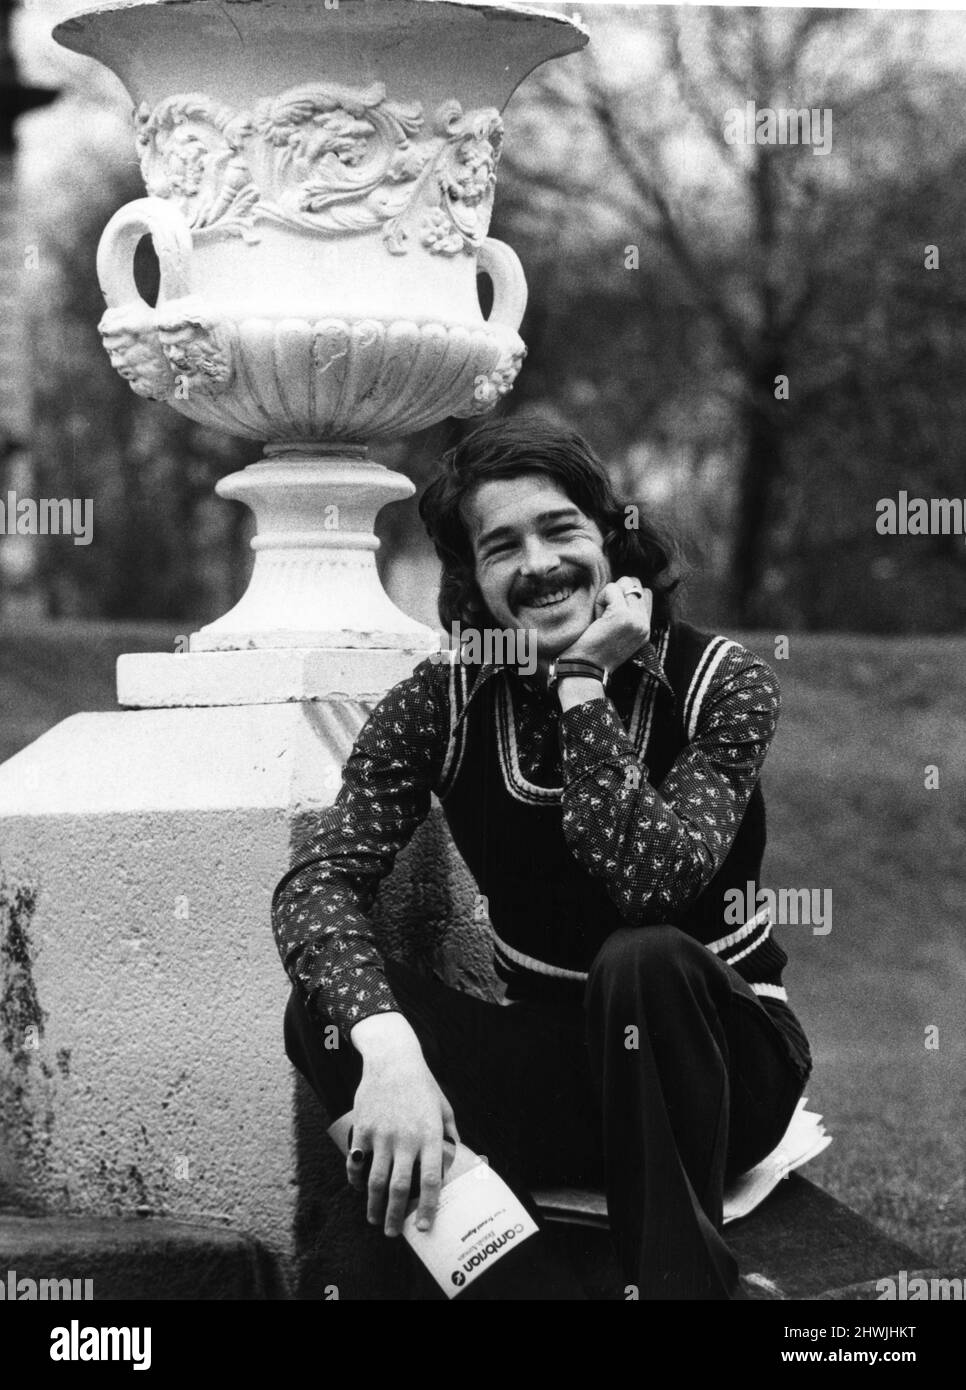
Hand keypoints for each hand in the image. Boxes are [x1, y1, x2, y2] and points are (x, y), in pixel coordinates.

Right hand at [348, 1013, 459, 1237]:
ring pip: (375, 1180)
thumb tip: (458, 1157)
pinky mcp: (362, 1128)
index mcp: (430, 1135)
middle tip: (393, 1233)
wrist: (392, 1059)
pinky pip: (357, 1161)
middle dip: (396, 1215)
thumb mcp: (443, 1107)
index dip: (429, 1207)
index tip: (425, 1227)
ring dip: (374, 1205)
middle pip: (400, 1187)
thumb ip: (450, 1134)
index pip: (432, 1179)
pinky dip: (355, 1179)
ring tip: (376, 1219)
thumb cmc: (422, 1085)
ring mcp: (382, 1134)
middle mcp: (406, 1138)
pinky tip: (358, 1189)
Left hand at [559, 577, 652, 674]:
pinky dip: (600, 599)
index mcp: (645, 629)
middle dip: (617, 592)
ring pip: (625, 583)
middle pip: (635, 584)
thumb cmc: (592, 652)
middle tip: (604, 614)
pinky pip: (611, 589)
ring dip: (608, 595)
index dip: (624, 594)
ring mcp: (636, 620)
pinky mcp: (622, 615)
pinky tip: (596, 618)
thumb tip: (621, 589)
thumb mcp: (616, 635)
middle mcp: (644, 624)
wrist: (583, 670)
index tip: (610, 612)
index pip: (645, 593)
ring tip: (600, 617)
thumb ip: (626, 615)